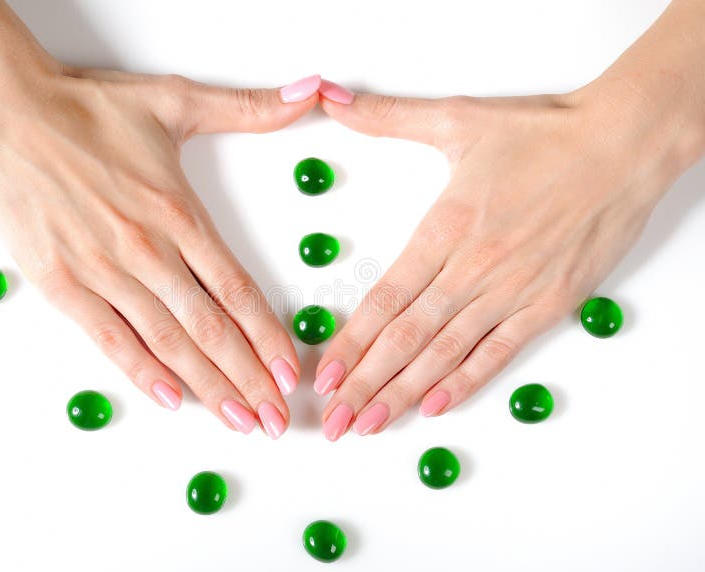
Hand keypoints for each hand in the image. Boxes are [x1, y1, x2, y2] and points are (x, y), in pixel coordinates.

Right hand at [0, 63, 322, 436]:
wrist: (3, 111)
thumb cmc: (86, 109)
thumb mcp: (174, 100)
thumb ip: (247, 108)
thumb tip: (311, 94)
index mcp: (178, 214)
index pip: (237, 290)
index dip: (268, 337)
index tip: (290, 372)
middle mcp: (146, 250)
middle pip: (211, 329)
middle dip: (248, 379)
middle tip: (275, 417)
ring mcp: (102, 272)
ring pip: (167, 342)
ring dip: (207, 386)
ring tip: (239, 420)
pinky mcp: (62, 284)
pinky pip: (109, 339)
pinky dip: (141, 372)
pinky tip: (171, 400)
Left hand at [314, 81, 696, 439]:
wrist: (624, 144)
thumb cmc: (544, 133)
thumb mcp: (458, 117)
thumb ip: (388, 118)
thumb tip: (334, 101)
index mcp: (446, 227)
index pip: (386, 298)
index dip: (352, 342)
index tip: (326, 374)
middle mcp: (473, 267)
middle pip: (407, 337)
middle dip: (365, 383)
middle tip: (335, 419)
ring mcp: (512, 291)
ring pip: (446, 353)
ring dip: (404, 394)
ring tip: (369, 424)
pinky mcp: (549, 304)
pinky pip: (499, 353)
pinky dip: (466, 381)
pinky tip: (435, 406)